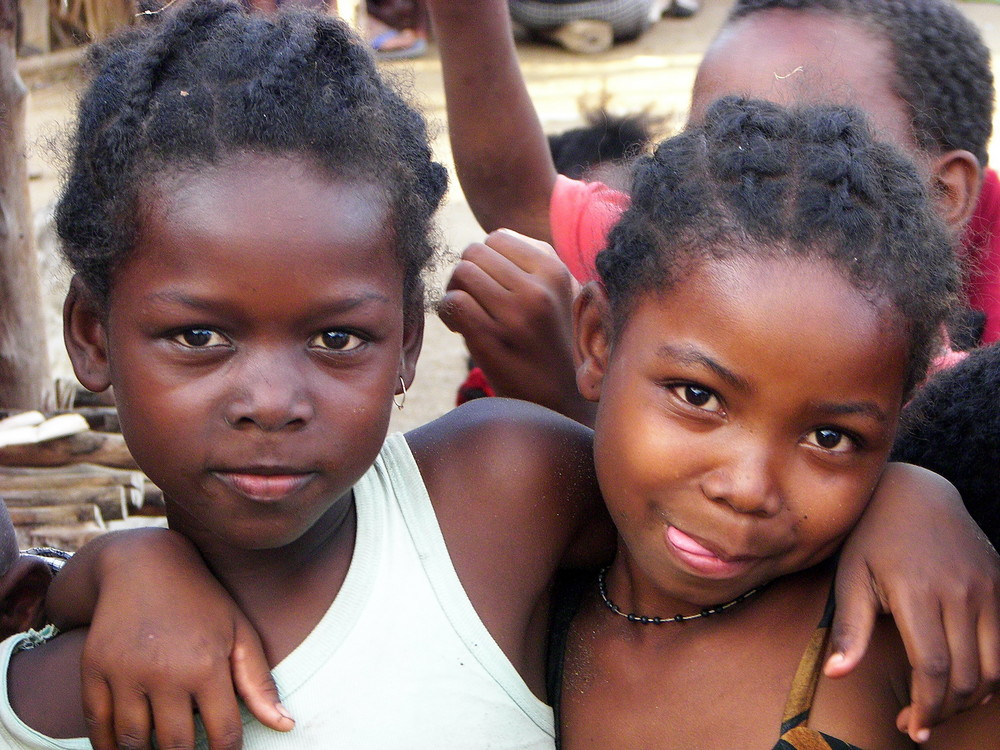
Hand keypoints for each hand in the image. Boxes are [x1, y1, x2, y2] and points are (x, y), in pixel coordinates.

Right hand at [59, 529, 292, 749]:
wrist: (144, 565)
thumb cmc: (201, 602)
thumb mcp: (239, 633)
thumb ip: (259, 683)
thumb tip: (287, 726)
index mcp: (207, 665)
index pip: (222, 735)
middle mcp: (165, 672)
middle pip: (176, 746)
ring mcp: (126, 672)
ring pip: (133, 742)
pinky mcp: (94, 669)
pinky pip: (97, 726)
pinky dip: (107, 746)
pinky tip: (123, 748)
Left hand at [440, 229, 595, 424]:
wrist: (562, 402)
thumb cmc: (551, 345)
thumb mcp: (559, 296)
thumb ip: (531, 265)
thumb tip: (485, 244)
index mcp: (556, 270)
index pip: (498, 237)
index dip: (485, 258)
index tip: (491, 285)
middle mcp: (539, 287)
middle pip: (474, 252)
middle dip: (466, 274)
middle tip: (474, 304)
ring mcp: (517, 313)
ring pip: (461, 272)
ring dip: (455, 293)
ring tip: (469, 317)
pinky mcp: (494, 339)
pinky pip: (453, 302)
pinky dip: (447, 313)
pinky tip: (461, 330)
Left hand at [828, 464, 999, 742]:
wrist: (914, 492)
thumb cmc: (872, 537)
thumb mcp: (851, 576)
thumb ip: (849, 629)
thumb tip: (837, 674)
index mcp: (917, 592)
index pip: (931, 668)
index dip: (925, 707)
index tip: (911, 727)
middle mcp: (959, 592)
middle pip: (965, 676)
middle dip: (943, 711)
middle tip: (918, 723)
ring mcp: (986, 589)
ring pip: (994, 668)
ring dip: (970, 699)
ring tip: (939, 707)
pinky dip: (991, 674)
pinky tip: (963, 683)